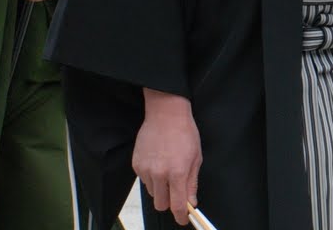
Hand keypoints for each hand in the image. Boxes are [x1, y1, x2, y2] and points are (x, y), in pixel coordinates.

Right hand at [133, 91, 201, 226]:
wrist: (166, 114)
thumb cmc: (184, 132)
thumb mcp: (196, 158)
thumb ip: (192, 183)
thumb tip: (191, 202)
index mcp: (177, 172)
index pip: (177, 204)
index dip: (181, 216)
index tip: (183, 220)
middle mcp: (159, 173)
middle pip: (161, 204)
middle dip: (169, 203)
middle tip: (177, 193)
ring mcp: (145, 170)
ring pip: (152, 193)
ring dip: (161, 189)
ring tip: (168, 170)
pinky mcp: (136, 165)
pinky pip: (144, 181)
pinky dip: (152, 178)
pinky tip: (158, 163)